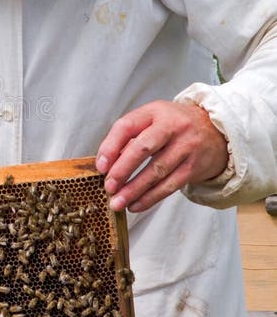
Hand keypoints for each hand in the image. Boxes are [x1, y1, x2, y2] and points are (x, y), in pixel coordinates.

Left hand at [95, 100, 228, 212]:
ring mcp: (185, 146)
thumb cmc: (174, 126)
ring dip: (134, 190)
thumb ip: (131, 137)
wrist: (216, 130)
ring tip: (118, 203)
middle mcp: (171, 126)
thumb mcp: (153, 120)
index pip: (127, 126)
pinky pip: (169, 185)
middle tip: (108, 187)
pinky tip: (136, 205)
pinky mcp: (194, 166)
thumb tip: (107, 165)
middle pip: (142, 149)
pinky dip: (150, 198)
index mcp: (154, 112)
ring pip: (156, 171)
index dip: (110, 147)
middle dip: (122, 170)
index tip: (100, 166)